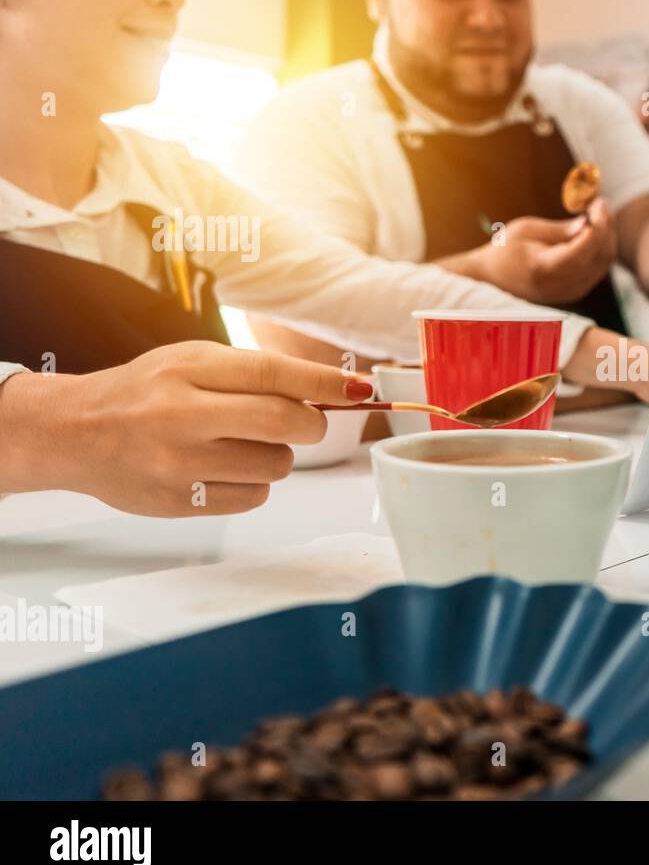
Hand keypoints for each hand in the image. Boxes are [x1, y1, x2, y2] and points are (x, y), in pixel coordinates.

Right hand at [0, 342, 372, 516]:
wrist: (73, 433)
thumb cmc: (145, 392)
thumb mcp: (192, 361)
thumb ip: (256, 373)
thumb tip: (331, 388)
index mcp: (187, 370)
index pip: (273, 373)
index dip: (326, 381)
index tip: (360, 388)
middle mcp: (180, 416)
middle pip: (283, 422)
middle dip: (311, 422)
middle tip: (305, 421)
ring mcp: (177, 464)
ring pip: (275, 464)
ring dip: (278, 453)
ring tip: (243, 442)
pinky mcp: (177, 503)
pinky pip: (254, 497)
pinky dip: (255, 483)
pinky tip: (225, 467)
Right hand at [477, 199, 616, 303]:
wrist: (494, 277)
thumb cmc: (506, 248)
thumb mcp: (526, 230)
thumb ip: (561, 229)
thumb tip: (590, 223)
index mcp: (545, 269)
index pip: (584, 249)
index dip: (598, 224)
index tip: (598, 201)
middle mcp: (561, 286)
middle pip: (600, 255)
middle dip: (606, 227)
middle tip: (600, 203)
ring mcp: (571, 292)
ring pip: (604, 262)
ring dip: (607, 236)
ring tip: (597, 213)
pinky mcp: (576, 291)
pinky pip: (599, 268)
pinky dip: (601, 247)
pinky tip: (593, 230)